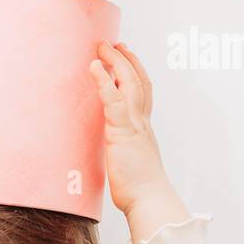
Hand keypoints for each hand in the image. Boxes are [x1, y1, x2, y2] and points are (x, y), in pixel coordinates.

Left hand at [89, 40, 189, 237]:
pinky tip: (94, 67)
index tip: (127, 59)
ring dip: (115, 61)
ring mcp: (133, 124)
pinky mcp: (121, 131)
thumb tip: (117, 157)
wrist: (149, 200)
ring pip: (128, 83)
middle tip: (115, 44)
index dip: (137, 73)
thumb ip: (125, 153)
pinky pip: (112, 99)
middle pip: (138, 81)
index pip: (144, 93)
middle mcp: (142, 122)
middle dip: (126, 60)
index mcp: (144, 130)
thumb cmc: (140, 191)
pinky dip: (103, 80)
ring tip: (103, 47)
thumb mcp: (132, 164)